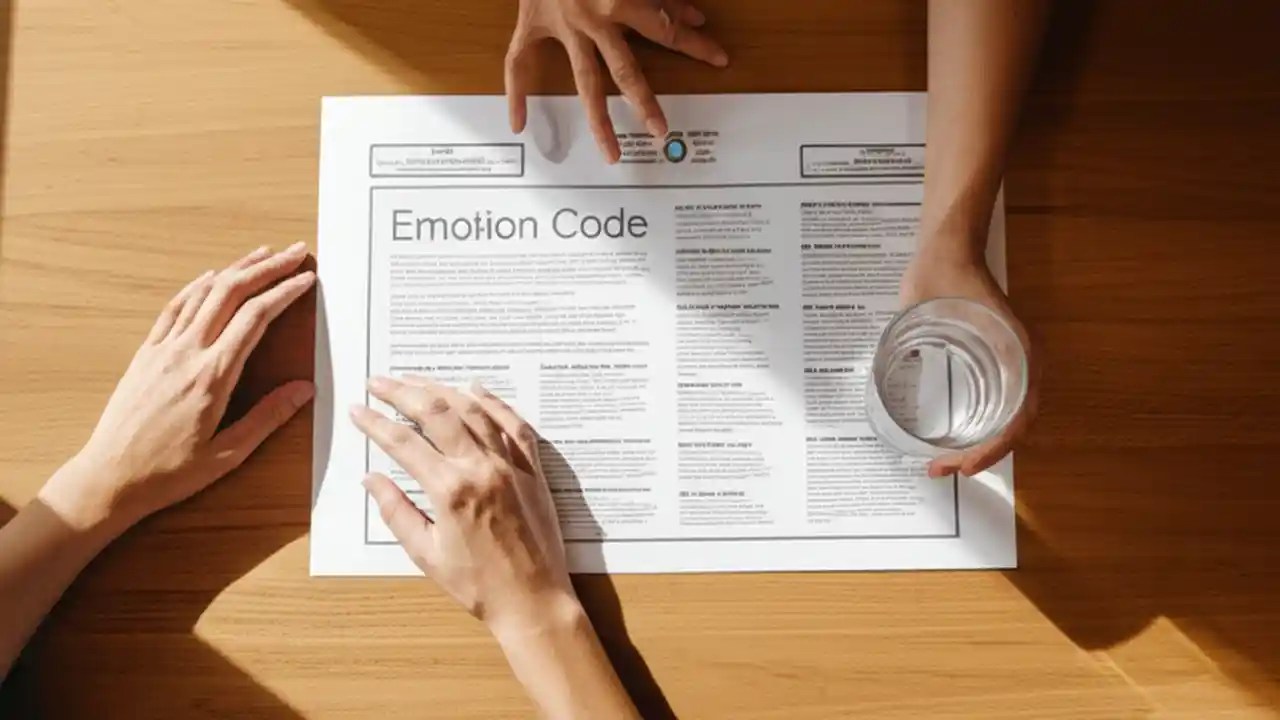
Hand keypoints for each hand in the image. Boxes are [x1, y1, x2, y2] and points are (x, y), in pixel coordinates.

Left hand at [39, 244, 316, 532]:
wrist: (109, 477)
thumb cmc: (167, 473)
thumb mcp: (228, 455)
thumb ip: (268, 418)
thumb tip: (303, 390)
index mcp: (212, 377)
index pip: (256, 319)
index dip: (284, 293)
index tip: (306, 280)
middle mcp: (186, 354)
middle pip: (232, 293)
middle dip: (267, 268)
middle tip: (294, 254)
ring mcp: (163, 349)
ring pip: (203, 293)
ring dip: (236, 268)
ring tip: (263, 255)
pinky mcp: (146, 353)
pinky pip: (174, 308)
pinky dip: (197, 286)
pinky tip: (212, 276)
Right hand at [351, 377, 577, 636]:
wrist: (533, 600)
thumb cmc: (478, 585)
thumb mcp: (426, 554)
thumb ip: (396, 512)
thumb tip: (371, 479)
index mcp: (450, 490)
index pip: (402, 443)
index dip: (375, 422)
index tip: (358, 408)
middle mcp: (481, 468)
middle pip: (437, 413)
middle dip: (403, 392)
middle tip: (380, 381)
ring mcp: (510, 465)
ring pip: (474, 410)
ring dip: (443, 389)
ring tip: (417, 380)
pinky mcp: (532, 469)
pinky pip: (514, 424)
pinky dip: (494, 402)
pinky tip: (476, 388)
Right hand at [506, 0, 727, 162]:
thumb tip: (696, 18)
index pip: (665, 28)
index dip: (694, 44)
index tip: (718, 60)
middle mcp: (593, 19)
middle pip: (624, 70)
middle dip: (644, 102)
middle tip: (660, 131)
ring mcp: (563, 27)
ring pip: (583, 80)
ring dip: (599, 120)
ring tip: (611, 152)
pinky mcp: (532, 25)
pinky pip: (519, 61)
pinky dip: (516, 92)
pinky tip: (518, 122)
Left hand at [899, 238, 1039, 477]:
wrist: (950, 247)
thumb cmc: (942, 273)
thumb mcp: (924, 307)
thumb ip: (913, 335)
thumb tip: (896, 370)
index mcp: (1020, 351)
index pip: (1018, 417)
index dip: (994, 448)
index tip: (962, 466)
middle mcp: (1025, 362)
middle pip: (1014, 425)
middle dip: (981, 455)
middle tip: (940, 470)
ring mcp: (1014, 363)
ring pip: (1008, 419)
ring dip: (982, 446)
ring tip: (944, 464)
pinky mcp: (1000, 363)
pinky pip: (1000, 404)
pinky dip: (983, 429)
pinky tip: (955, 441)